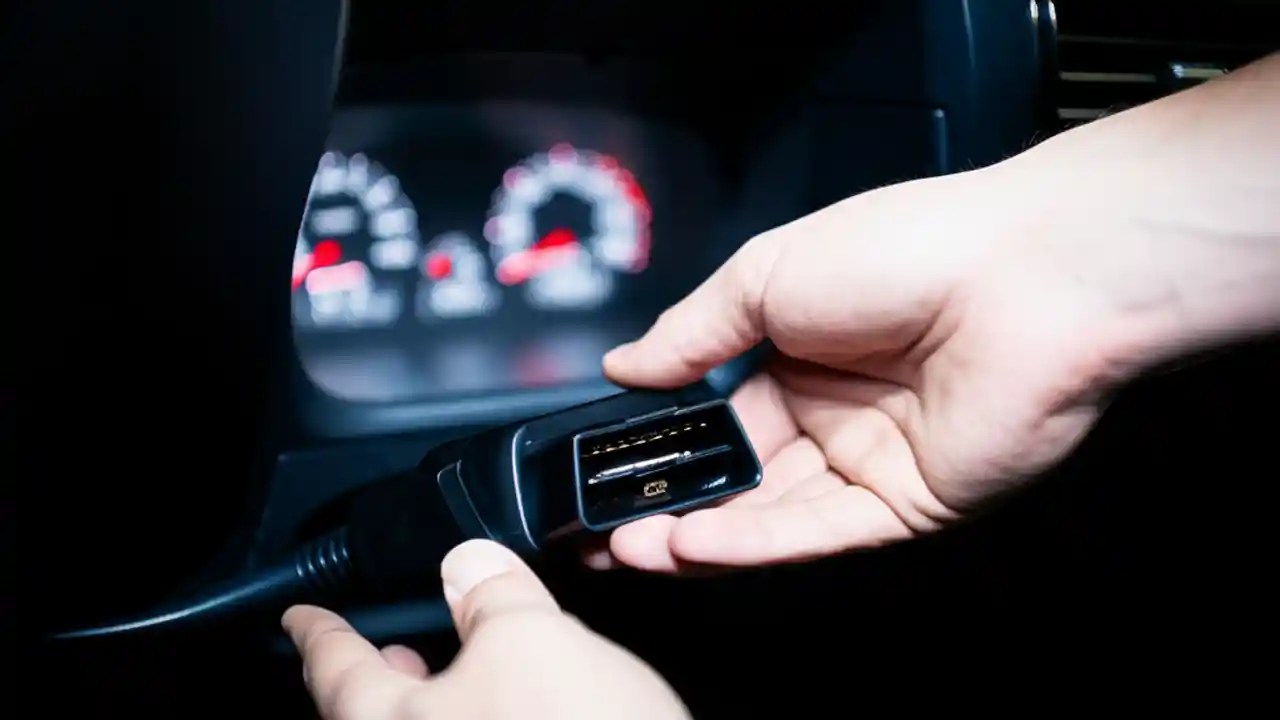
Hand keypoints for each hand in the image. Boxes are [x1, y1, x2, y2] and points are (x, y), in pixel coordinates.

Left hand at [284, 540, 688, 718]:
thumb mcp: (533, 639)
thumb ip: (491, 595)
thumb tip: (470, 564)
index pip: (334, 670)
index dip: (318, 632)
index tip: (300, 616)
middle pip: (372, 716)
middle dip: (379, 677)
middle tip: (382, 649)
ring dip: (436, 703)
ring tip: (455, 673)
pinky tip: (518, 710)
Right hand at [596, 56, 1279, 571]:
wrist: (1026, 274)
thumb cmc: (908, 248)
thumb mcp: (766, 274)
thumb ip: (690, 332)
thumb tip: (623, 364)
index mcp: (796, 347)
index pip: (713, 411)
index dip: (660, 441)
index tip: (606, 463)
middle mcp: (829, 409)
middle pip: (735, 472)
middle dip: (668, 501)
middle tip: (604, 524)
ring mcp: (866, 460)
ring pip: (767, 513)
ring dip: (696, 534)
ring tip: (629, 546)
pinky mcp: (904, 504)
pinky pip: (816, 532)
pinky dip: (752, 542)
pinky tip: (692, 542)